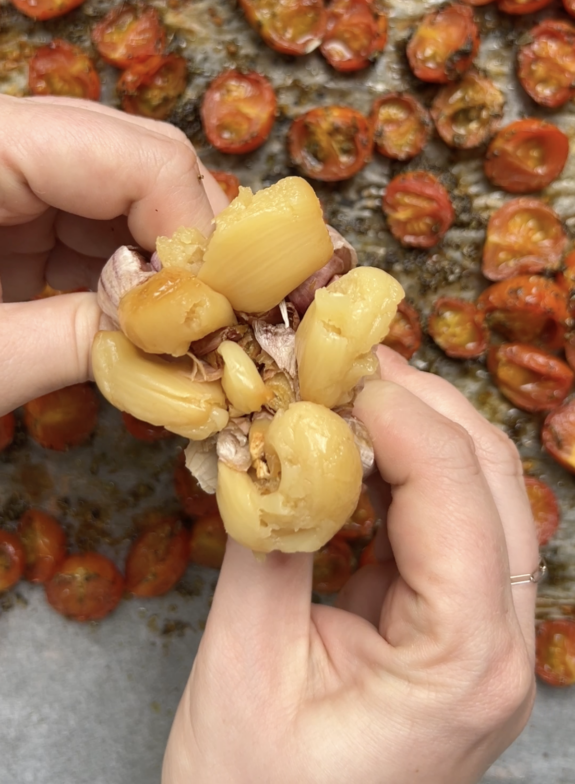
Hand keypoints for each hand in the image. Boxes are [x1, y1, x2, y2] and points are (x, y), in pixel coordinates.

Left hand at [0, 94, 224, 412]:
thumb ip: (75, 342)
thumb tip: (179, 342)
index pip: (134, 154)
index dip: (197, 229)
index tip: (223, 306)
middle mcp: (7, 137)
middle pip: (137, 159)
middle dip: (188, 239)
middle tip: (220, 314)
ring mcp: (8, 166)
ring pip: (121, 191)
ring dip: (159, 261)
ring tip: (183, 326)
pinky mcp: (4, 204)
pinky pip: (85, 221)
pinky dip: (120, 272)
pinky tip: (136, 319)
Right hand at [163, 347, 537, 783]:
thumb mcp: (246, 665)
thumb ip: (268, 537)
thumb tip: (271, 432)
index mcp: (466, 663)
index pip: (458, 491)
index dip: (398, 410)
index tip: (331, 367)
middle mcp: (501, 648)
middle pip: (492, 480)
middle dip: (421, 404)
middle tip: (344, 360)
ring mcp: (486, 643)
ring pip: (481, 495)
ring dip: (417, 431)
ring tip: (345, 391)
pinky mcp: (456, 636)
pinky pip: (449, 528)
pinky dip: (404, 475)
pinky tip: (352, 450)